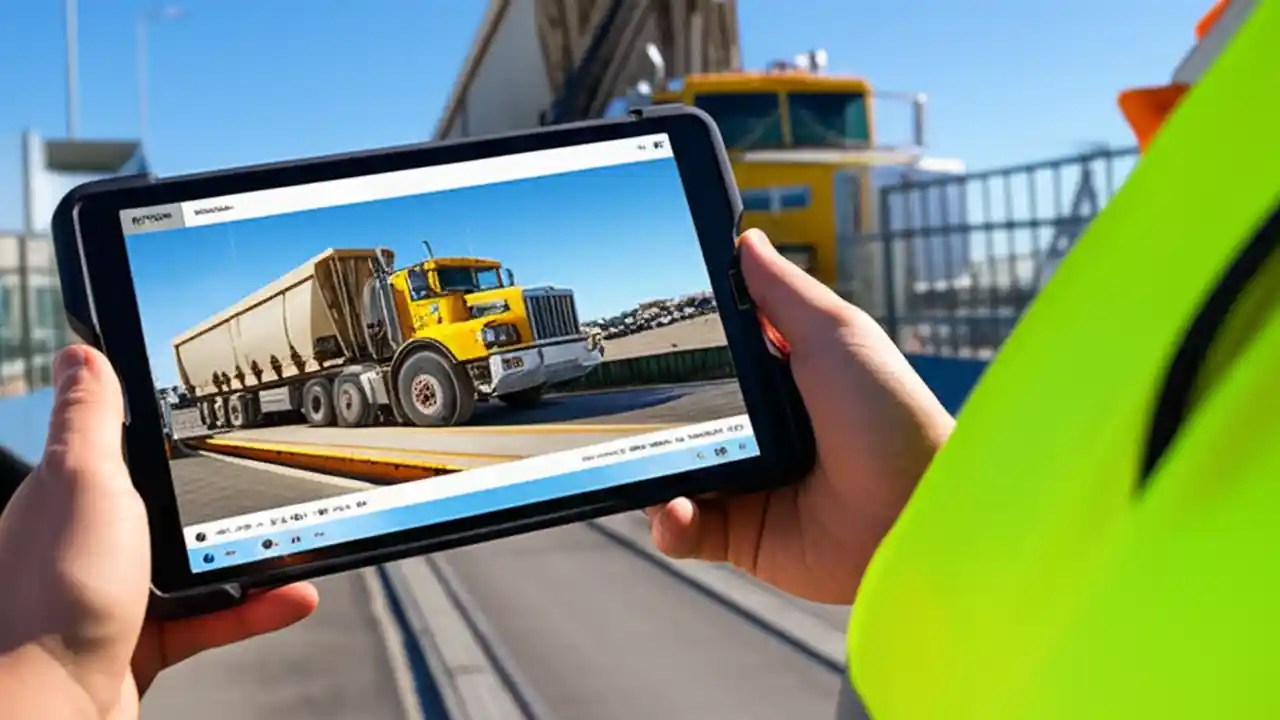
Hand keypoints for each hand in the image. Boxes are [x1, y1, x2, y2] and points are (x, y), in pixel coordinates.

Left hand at [0, 345, 317, 718]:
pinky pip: (213, 618)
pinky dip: (256, 608)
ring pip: (200, 563)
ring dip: (253, 555)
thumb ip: (90, 418)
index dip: (161, 423)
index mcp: (72, 494)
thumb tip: (80, 353)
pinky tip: (294, 595)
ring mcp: (116, 595)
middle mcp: (90, 542)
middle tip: (273, 476)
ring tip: (299, 541)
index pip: (121, 445)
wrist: (50, 707)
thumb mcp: (84, 480)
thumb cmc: (56, 594)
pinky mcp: (143, 643)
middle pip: (170, 505)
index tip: (210, 407)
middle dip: (225, 496)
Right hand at [646, 229, 954, 603]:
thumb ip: (785, 292)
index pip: (712, 360)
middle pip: (679, 417)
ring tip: (644, 465)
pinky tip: (673, 509)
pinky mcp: (744, 536)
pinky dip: (669, 523)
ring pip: (669, 474)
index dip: (675, 351)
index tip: (636, 338)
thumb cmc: (891, 418)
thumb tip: (746, 240)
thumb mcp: (837, 336)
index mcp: (780, 381)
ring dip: (646, 472)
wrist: (916, 514)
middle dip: (647, 415)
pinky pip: (685, 530)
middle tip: (621, 408)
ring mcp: (748, 485)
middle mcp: (759, 433)